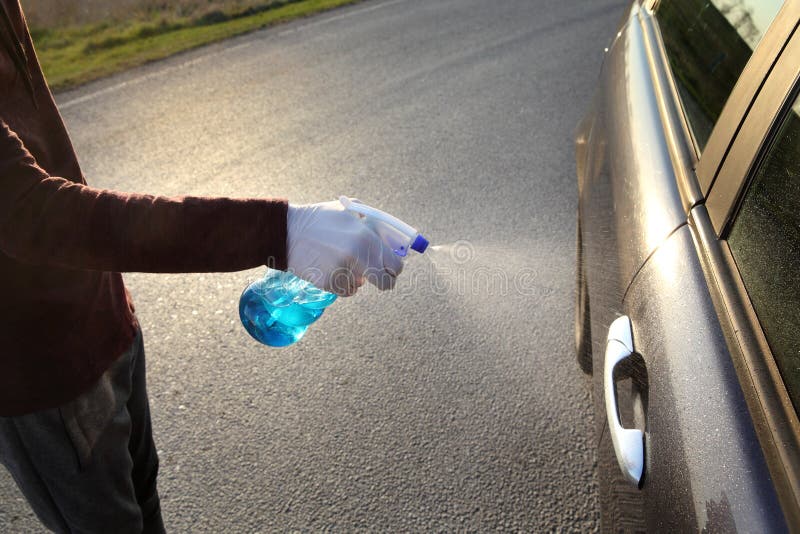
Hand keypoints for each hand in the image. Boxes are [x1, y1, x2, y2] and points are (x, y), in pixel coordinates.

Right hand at [286, 200, 402, 295]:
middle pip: (385, 283)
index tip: (391, 268)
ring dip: (356, 278)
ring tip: (341, 262)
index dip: (395, 268)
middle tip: (376, 276)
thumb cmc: (321, 218)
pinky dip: (342, 283)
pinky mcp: (328, 282)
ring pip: (361, 285)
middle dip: (383, 280)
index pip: (395, 264)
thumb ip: (372, 224)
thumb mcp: (349, 211)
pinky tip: (332, 268)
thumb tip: (390, 239)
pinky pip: (346, 290)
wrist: (288, 231)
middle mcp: (357, 256)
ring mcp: (342, 271)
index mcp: (366, 237)